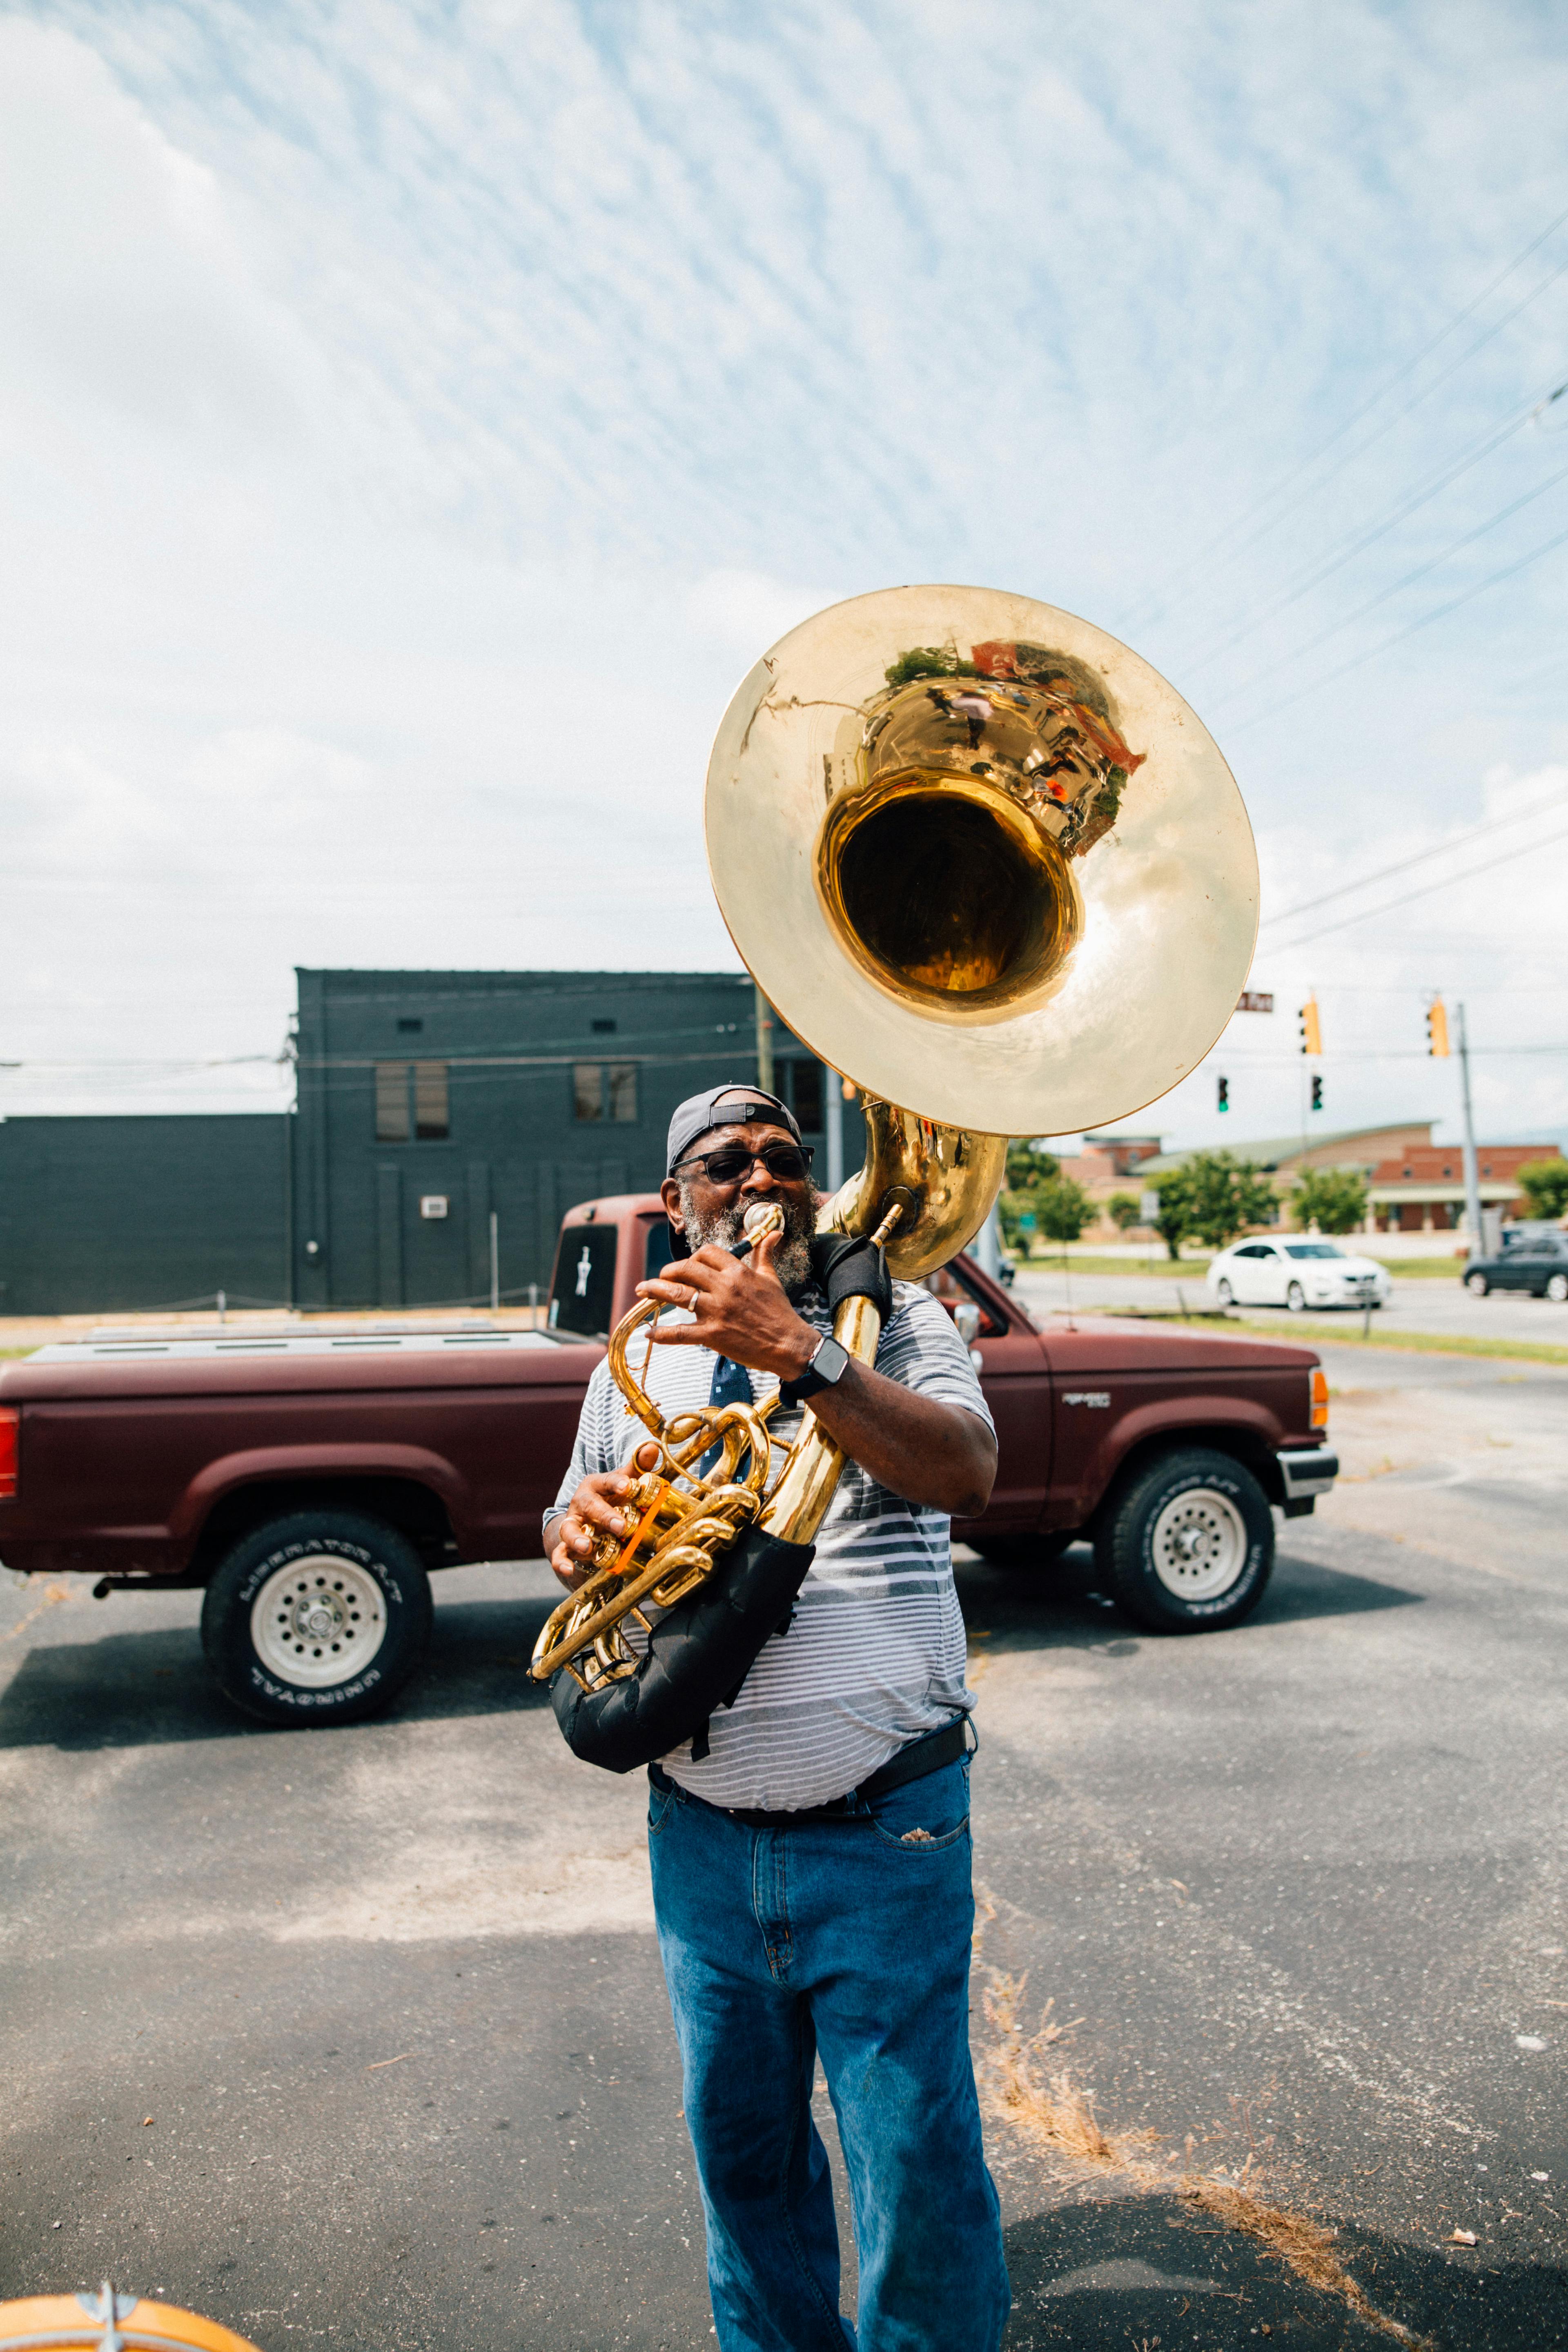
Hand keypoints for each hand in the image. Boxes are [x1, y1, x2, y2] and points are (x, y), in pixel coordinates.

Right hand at [546, 1446, 658, 1590]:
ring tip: (588, 1546)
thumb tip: (652, 1446)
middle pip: (589, 1506)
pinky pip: (560, 1553)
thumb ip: (638, 1468)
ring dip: (577, 1538)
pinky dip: (562, 1561)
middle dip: (604, 1515)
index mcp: (596, 1485)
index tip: (628, 1486)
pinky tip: (568, 1569)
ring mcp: (573, 1524)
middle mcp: (581, 1503)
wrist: (590, 1520)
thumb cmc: (611, 1498)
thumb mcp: (624, 1483)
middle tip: (621, 1526)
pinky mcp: (567, 1545)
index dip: (616, 1483)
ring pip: (569, 1529)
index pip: (606, 1481)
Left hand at [635, 1231, 817, 1380]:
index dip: (693, 1256)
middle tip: (660, 1277)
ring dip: (656, 1290)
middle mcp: (725, 1288)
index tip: (689, 1265)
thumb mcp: (772, 1278)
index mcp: (738, 1272)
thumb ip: (765, 1254)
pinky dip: (662, 1334)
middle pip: (686, 1269)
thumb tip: (773, 1234)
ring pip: (678, 1295)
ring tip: (642, 1290)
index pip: (706, 1252)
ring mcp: (717, 1311)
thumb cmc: (780, 1312)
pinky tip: (649, 1333)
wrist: (789, 1344)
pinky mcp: (713, 1335)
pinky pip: (681, 1333)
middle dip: (668, 1271)